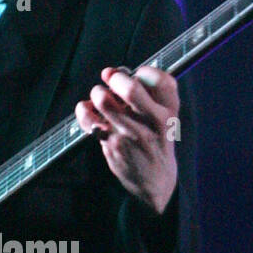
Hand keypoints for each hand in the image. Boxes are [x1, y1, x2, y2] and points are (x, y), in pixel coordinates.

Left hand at [75, 65, 178, 213]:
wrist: (156, 180)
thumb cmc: (157, 142)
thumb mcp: (166, 118)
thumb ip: (148, 93)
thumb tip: (110, 72)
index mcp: (169, 112)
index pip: (161, 80)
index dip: (145, 72)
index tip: (137, 75)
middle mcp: (154, 122)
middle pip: (130, 89)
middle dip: (115, 78)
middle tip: (110, 79)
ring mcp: (132, 134)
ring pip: (105, 101)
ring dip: (98, 93)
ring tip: (100, 97)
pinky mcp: (113, 145)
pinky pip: (89, 119)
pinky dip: (83, 110)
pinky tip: (87, 110)